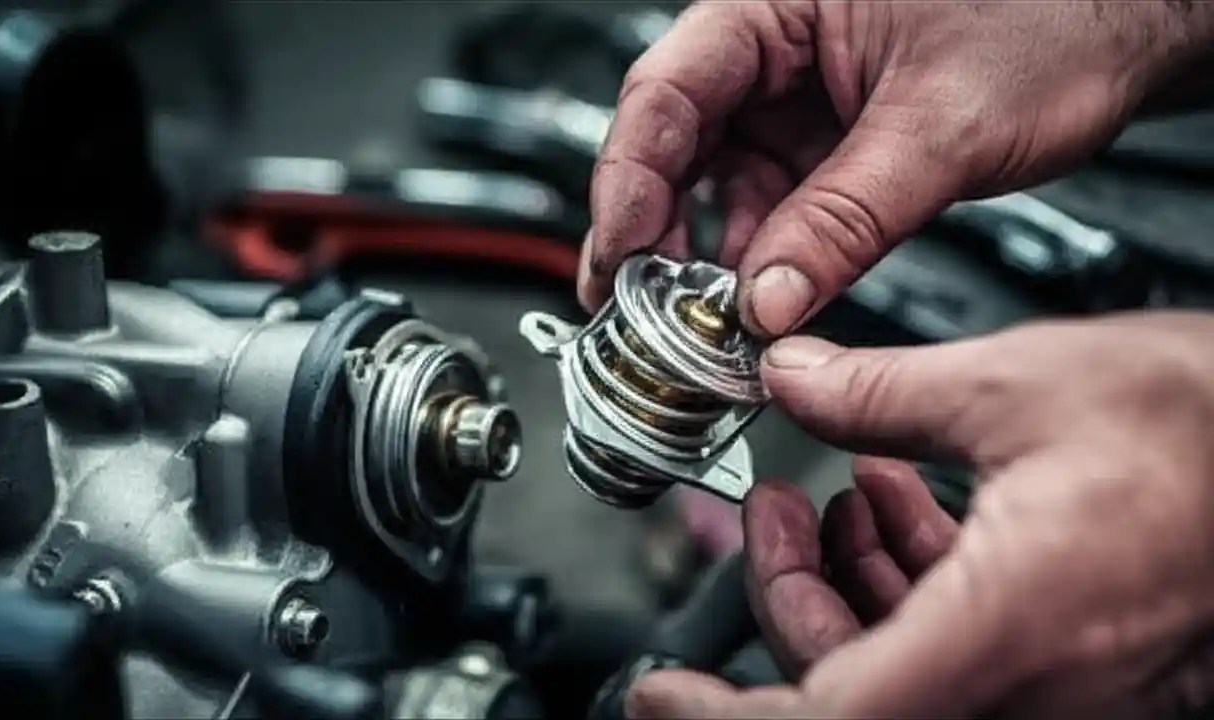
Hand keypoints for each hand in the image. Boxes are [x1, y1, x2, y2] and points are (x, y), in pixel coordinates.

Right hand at [580, 1, 1213, 335]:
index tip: (621, 255)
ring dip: (708, 260)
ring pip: (721, 188)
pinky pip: (775, 211)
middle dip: (651, 232)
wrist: (1129, 30)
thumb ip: (845, 219)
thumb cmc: (1054, 17)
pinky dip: (763, 263)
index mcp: (773, 7)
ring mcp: (798, 103)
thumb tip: (766, 304)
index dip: (629, 179)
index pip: (667, 92)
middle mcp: (773, 52)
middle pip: (674, 144)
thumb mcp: (939, 127)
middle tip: (633, 309)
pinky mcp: (830, 149)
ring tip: (697, 326)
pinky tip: (756, 307)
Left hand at [629, 312, 1213, 717]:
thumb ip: (875, 391)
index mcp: (1003, 629)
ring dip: (849, 583)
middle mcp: (1032, 681)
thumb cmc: (1211, 430)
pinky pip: (961, 652)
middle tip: (770, 508)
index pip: (826, 717)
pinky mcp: (1078, 660)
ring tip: (840, 488)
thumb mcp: (1016, 383)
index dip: (724, 715)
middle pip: (846, 686)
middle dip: (787, 593)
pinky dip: (913, 587)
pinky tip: (904, 501)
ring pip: (901, 670)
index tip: (659, 690)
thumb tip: (788, 375)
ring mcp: (1060, 684)